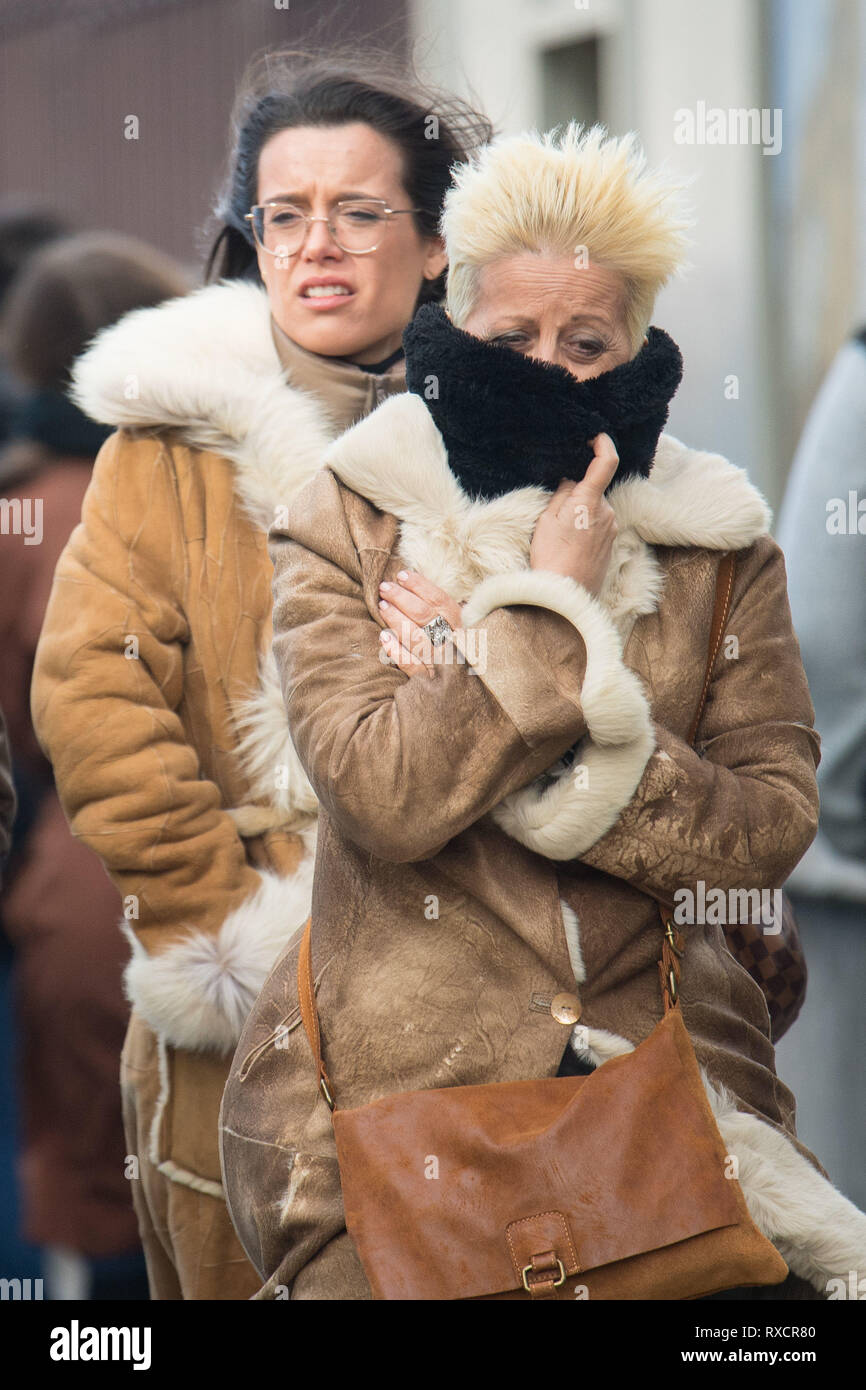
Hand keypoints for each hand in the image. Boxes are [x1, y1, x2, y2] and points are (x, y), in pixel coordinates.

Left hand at [377, 569, 463, 678]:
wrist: (470, 701)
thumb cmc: (462, 658)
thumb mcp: (464, 634)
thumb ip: (447, 616)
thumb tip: (419, 589)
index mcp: (464, 629)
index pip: (441, 601)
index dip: (420, 586)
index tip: (402, 575)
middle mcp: (454, 645)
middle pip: (425, 615)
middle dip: (402, 598)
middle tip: (385, 587)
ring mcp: (442, 666)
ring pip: (416, 638)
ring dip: (396, 619)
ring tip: (382, 605)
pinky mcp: (429, 684)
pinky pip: (411, 666)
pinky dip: (396, 651)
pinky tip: (383, 637)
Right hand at [529, 433, 619, 596]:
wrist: (565, 596)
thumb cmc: (551, 557)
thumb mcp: (547, 520)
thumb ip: (562, 495)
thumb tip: (571, 483)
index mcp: (589, 501)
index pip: (606, 463)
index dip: (603, 445)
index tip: (595, 437)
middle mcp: (607, 512)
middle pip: (592, 490)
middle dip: (576, 496)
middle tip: (555, 516)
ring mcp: (611, 528)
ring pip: (594, 509)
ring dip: (579, 514)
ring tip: (560, 537)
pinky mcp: (611, 543)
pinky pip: (598, 525)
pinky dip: (585, 528)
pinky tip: (570, 546)